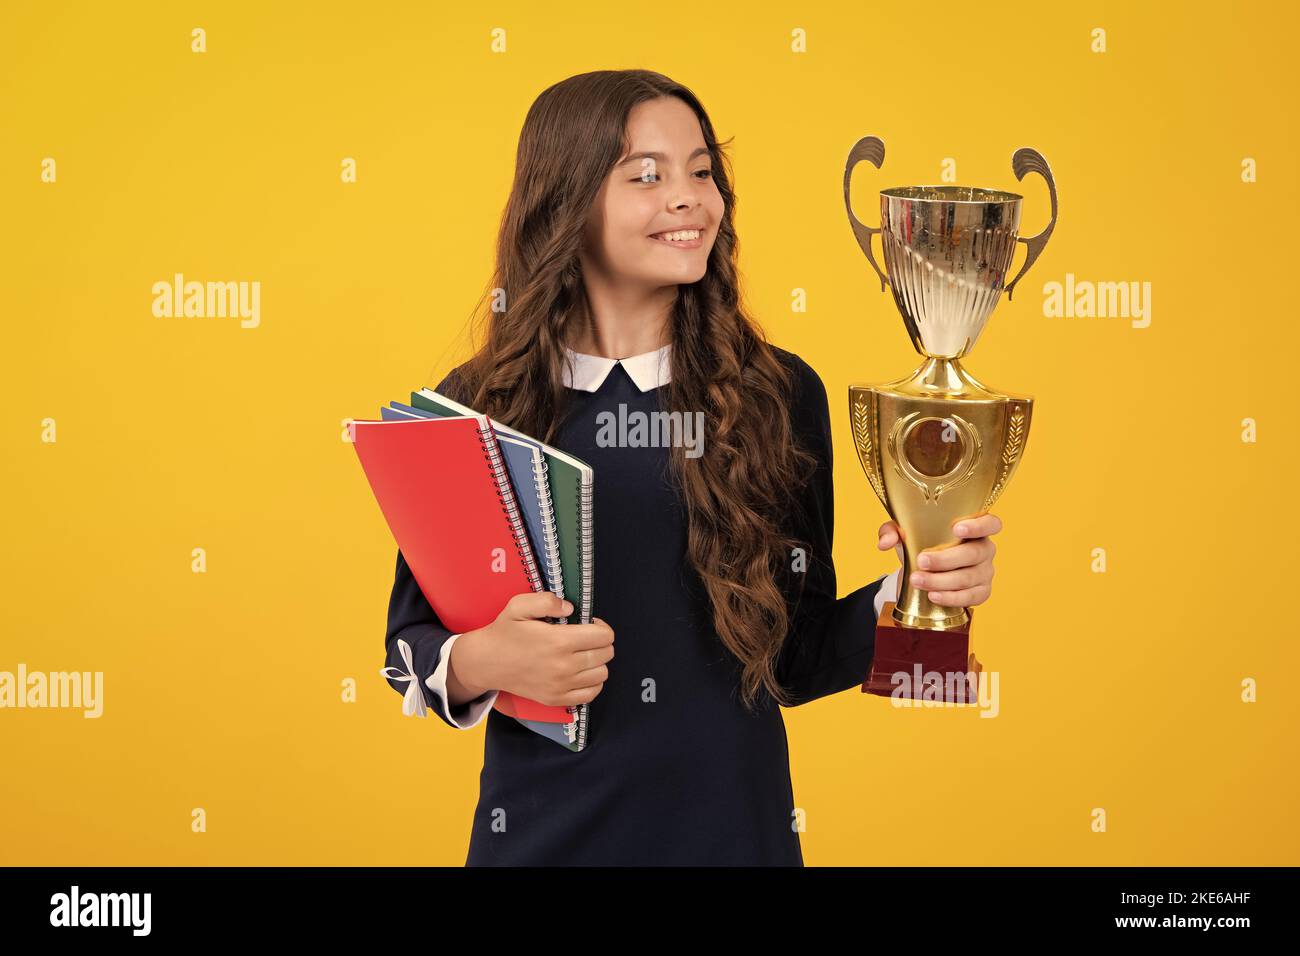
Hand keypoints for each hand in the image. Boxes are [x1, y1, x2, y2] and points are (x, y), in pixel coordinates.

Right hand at [452, 591, 614, 707]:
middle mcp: (564, 666)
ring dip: (598, 662)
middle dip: (601, 642)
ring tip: (583, 654)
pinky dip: (592, 682)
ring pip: (602, 674)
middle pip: (606, 654)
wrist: (485, 663)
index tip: (589, 624)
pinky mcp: (556, 699)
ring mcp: (561, 686)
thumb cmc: (504, 633)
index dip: (601, 626)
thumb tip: (570, 608)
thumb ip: (546, 600)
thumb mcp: (518, 606)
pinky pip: (591, 693)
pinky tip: (581, 672)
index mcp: (559, 641)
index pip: (604, 636)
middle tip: (585, 637)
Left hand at [876, 513, 1001, 607]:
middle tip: (921, 561)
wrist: (921, 571)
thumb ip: (892, 531)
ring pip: (969, 577)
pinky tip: (933, 596)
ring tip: (917, 580)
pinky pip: (971, 598)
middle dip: (946, 559)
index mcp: (973, 528)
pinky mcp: (981, 592)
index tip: (956, 529)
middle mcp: (984, 549)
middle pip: (974, 553)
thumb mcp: (904, 533)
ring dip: (941, 581)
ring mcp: (985, 572)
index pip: (991, 523)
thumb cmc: (920, 544)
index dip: (979, 525)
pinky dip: (951, 598)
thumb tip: (884, 543)